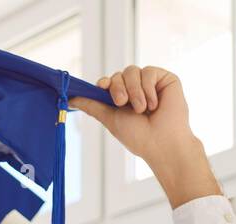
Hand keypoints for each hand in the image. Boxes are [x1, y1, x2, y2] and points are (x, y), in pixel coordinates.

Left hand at [70, 66, 218, 206]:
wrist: (160, 141)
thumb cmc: (136, 135)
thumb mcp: (109, 118)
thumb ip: (91, 105)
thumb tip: (70, 99)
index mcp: (122, 98)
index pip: (110, 81)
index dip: (105, 82)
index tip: (102, 87)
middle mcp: (136, 89)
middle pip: (119, 74)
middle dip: (118, 88)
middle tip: (122, 103)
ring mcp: (150, 84)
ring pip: (133, 71)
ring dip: (134, 91)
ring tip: (141, 109)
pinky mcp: (165, 79)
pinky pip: (149, 71)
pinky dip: (148, 88)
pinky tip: (154, 104)